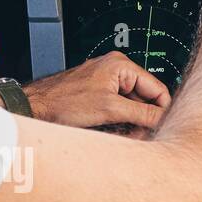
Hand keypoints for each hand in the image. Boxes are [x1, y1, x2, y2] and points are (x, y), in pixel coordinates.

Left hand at [25, 52, 170, 132]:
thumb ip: (142, 114)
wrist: (37, 107)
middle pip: (146, 99)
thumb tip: (165, 118)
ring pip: (134, 107)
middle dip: (143, 119)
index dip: (161, 111)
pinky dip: (120, 122)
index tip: (161, 128)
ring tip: (121, 134)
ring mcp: (108, 83)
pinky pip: (121, 110)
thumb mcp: (109, 109)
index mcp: (122, 65)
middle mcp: (117, 71)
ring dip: (132, 123)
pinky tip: (112, 130)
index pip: (158, 89)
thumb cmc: (63, 102)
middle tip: (137, 135)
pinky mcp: (101, 95)